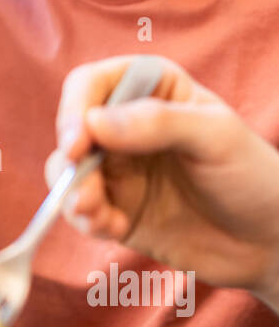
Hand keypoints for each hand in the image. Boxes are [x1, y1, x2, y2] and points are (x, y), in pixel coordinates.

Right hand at [45, 55, 278, 304]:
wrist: (269, 242)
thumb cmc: (253, 176)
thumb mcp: (216, 138)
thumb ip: (158, 123)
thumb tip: (93, 123)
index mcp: (151, 89)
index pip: (91, 84)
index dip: (75, 110)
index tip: (77, 144)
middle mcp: (126, 124)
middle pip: (71, 130)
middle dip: (71, 163)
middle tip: (85, 194)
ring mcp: (119, 168)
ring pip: (67, 172)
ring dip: (73, 194)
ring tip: (97, 216)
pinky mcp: (116, 208)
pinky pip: (80, 209)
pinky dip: (87, 220)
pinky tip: (114, 230)